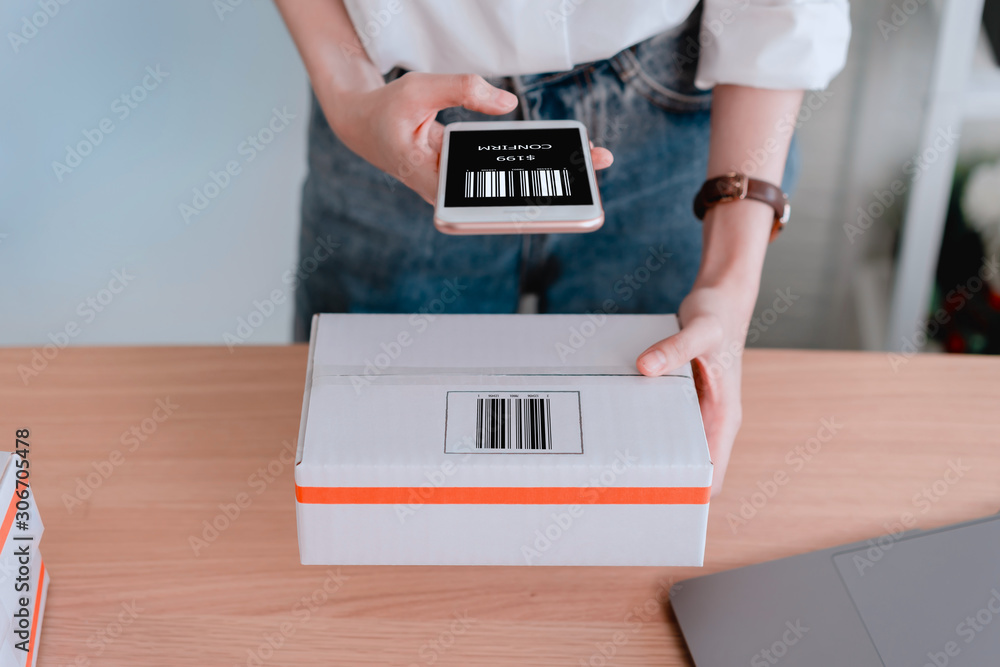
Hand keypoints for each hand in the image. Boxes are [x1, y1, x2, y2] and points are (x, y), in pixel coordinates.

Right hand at [320, 72, 613, 203]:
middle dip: (552, 185)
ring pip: (512, 186)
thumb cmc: (388, 110)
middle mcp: (454, 191)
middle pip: (509, 196)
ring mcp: (464, 184)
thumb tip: (508, 104)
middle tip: (594, 167)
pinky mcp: (472, 173)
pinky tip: (564, 155)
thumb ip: (463, 89)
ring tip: (591, 161)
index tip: (551, 202)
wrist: (365, 125)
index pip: (484, 201)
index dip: (520, 205)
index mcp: (436, 183)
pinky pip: (507, 172)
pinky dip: (535, 162)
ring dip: (551, 175)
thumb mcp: (420, 89)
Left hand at [635, 278, 754, 496]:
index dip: (692, 493)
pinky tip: (615, 422)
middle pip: (690, 468)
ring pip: (674, 447)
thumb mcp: (701, 330)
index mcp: (724, 417)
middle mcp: (712, 420)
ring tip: (612, 462)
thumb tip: (646, 367)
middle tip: (621, 485)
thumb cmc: (718, 316)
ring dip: (650, 455)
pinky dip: (644, 427)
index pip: (713, 476)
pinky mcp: (682, 397)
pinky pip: (662, 422)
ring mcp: (697, 410)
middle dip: (662, 480)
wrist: (722, 298)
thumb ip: (676, 348)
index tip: (659, 498)